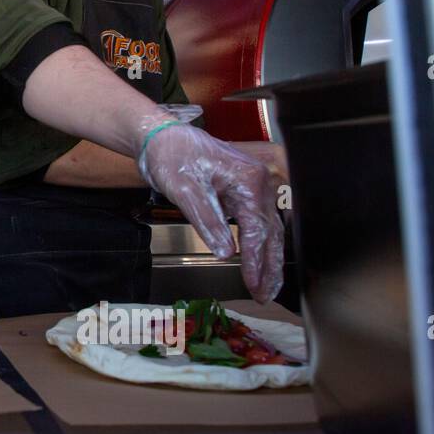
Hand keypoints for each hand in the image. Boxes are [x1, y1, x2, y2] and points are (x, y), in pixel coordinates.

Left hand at [137, 117, 284, 303]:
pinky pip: (257, 223)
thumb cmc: (172, 155)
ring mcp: (253, 187)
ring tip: (266, 287)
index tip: (254, 284)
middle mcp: (259, 183)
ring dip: (267, 259)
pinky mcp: (244, 192)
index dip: (256, 260)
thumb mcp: (185, 190)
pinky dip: (259, 245)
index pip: (257, 229)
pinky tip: (258, 263)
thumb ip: (207, 220)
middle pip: (271, 232)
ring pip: (268, 230)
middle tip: (265, 295)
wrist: (162, 137)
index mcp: (249, 180)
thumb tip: (226, 252)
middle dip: (269, 266)